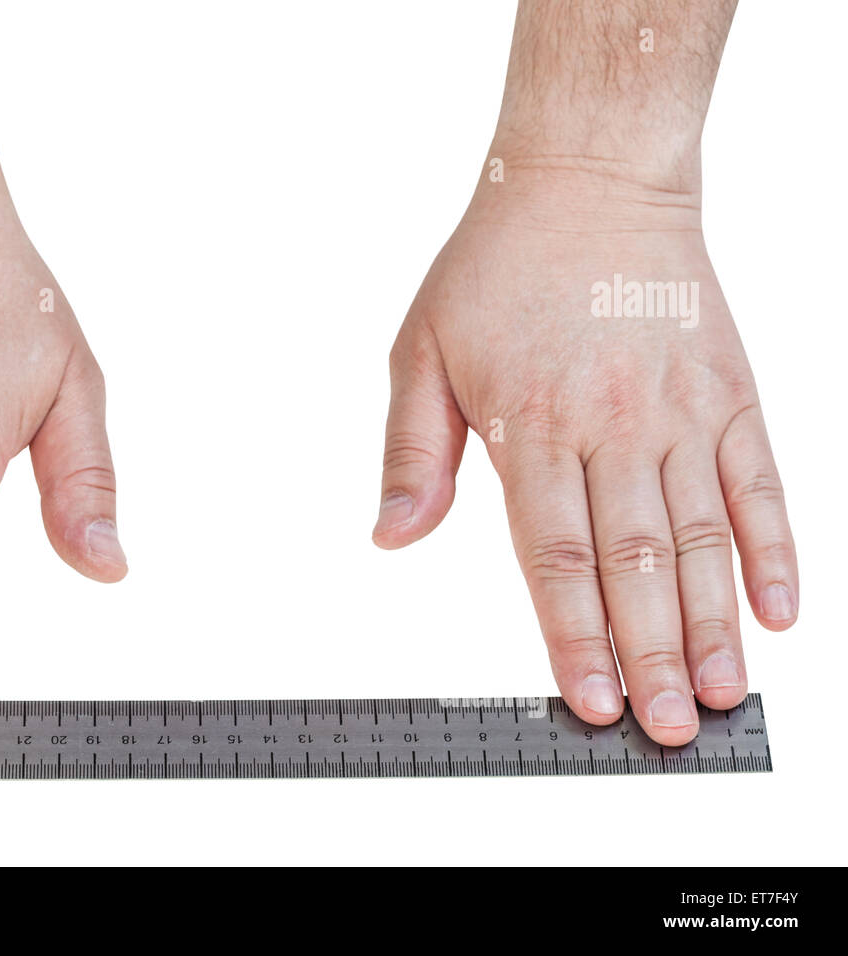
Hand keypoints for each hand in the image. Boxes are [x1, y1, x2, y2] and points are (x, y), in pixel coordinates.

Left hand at [373, 167, 796, 744]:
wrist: (589, 179)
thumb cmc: (494, 270)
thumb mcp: (420, 352)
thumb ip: (412, 452)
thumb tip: (392, 537)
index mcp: (531, 428)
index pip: (552, 556)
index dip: (572, 635)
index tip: (589, 700)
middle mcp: (612, 428)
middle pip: (635, 561)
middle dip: (651, 653)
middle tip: (666, 728)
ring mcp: (679, 411)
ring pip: (702, 535)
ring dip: (715, 623)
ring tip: (724, 696)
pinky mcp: (730, 391)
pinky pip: (759, 481)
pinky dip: (774, 546)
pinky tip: (780, 609)